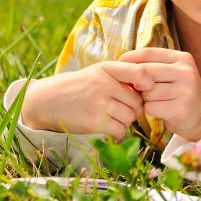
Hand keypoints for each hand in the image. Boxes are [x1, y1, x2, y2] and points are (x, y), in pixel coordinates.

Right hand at [21, 61, 152, 139]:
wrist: (46, 100)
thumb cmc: (80, 86)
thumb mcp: (99, 72)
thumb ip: (123, 75)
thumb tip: (153, 85)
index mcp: (108, 68)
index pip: (140, 73)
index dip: (148, 83)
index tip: (145, 89)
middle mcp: (104, 84)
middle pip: (138, 102)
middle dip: (136, 108)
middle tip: (125, 109)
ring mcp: (98, 104)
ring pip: (130, 117)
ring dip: (127, 121)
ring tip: (115, 117)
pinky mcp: (93, 122)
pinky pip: (119, 130)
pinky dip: (118, 131)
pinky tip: (109, 126)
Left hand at [119, 48, 200, 140]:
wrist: (200, 115)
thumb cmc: (178, 91)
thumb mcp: (171, 72)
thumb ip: (152, 66)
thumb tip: (121, 64)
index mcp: (183, 59)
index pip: (149, 53)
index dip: (130, 59)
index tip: (120, 66)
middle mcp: (186, 72)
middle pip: (145, 72)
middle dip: (137, 82)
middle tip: (139, 89)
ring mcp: (185, 91)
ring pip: (147, 92)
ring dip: (145, 98)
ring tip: (156, 100)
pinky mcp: (181, 109)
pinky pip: (151, 108)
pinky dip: (150, 110)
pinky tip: (160, 110)